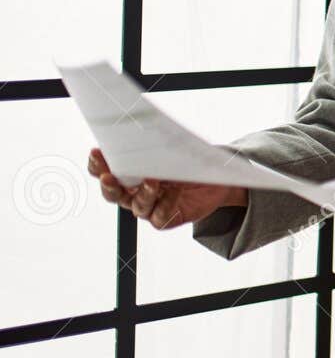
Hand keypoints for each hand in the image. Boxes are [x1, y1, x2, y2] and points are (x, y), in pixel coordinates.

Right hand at [87, 148, 245, 228]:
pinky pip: (160, 216)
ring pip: (137, 206)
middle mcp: (134, 194)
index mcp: (129, 175)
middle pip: (113, 194)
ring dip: (144, 193)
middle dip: (109, 185)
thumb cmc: (189, 164)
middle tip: (108, 177)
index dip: (98, 165)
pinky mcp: (165, 219)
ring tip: (152, 181)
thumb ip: (155, 149)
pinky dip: (166, 203)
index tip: (96, 152)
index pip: (104, 171)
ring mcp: (149, 208)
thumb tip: (144, 138)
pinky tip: (174, 191)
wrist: (214, 181)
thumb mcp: (172, 152)